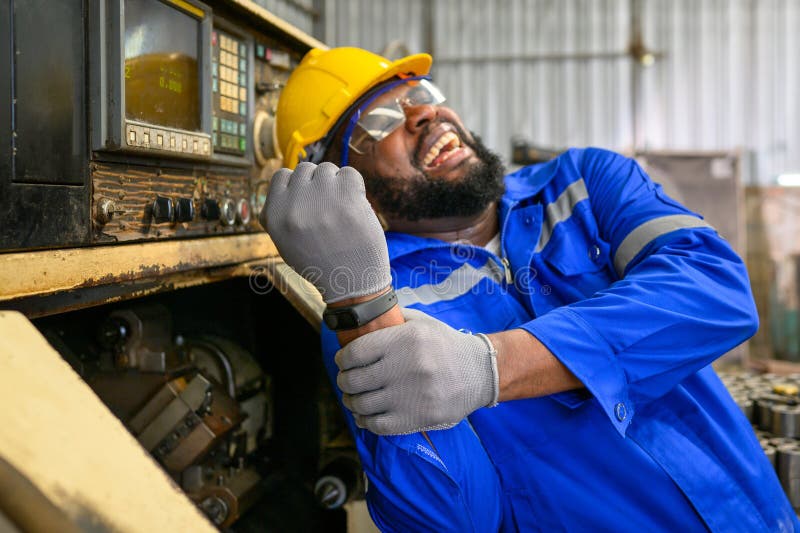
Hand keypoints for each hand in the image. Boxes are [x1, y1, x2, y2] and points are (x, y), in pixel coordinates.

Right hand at [261, 162, 390, 302]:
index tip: (308, 197)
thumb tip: (288, 183)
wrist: (351, 284)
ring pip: (327, 169)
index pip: (281, 176)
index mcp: (275, 215)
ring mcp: (321, 198)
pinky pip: (349, 173)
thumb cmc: (320, 263)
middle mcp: (294, 204)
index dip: (297, 184)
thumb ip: (281, 212)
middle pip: (305, 169)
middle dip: (317, 182)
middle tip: (328, 204)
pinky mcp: (347, 197)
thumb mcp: (285, 242)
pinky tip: (355, 204)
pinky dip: (354, 185)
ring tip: (342, 207)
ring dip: (336, 183)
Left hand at [335, 308, 498, 434]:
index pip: (354, 353)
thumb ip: (392, 318)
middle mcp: (406, 367)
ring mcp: (411, 396)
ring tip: (354, 397)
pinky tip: (365, 414)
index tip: (343, 361)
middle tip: (347, 379)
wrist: (481, 372)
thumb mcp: (422, 322)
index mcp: (404, 340)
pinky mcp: (417, 418)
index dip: (342, 359)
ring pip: (361, 404)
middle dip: (344, 381)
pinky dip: (365, 420)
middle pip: (353, 380)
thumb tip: (360, 318)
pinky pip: (377, 425)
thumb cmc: (445, 345)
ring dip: (351, 402)